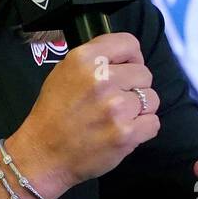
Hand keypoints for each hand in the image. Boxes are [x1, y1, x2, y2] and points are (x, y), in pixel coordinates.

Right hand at [8, 32, 160, 192]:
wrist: (44, 154)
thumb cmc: (54, 112)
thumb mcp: (64, 72)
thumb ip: (95, 59)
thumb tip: (125, 58)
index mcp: (85, 59)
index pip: (130, 43)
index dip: (131, 58)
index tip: (124, 70)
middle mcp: (102, 79)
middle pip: (145, 74)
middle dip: (134, 86)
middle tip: (116, 100)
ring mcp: (116, 108)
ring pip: (152, 99)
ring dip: (139, 109)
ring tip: (117, 118)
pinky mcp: (126, 134)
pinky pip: (153, 123)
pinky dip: (142, 129)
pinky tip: (122, 131)